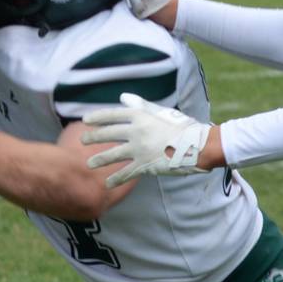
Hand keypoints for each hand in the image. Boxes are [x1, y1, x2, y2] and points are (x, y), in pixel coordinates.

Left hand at [82, 93, 209, 186]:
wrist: (199, 145)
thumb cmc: (182, 126)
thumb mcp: (161, 111)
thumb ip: (141, 105)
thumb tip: (123, 97)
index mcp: (141, 115)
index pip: (113, 114)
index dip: (98, 117)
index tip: (86, 120)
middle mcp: (137, 131)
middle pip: (108, 134)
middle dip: (93, 137)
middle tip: (83, 140)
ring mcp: (140, 149)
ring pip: (113, 155)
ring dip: (99, 160)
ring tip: (89, 164)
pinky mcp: (146, 165)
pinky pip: (126, 173)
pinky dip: (115, 179)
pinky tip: (107, 184)